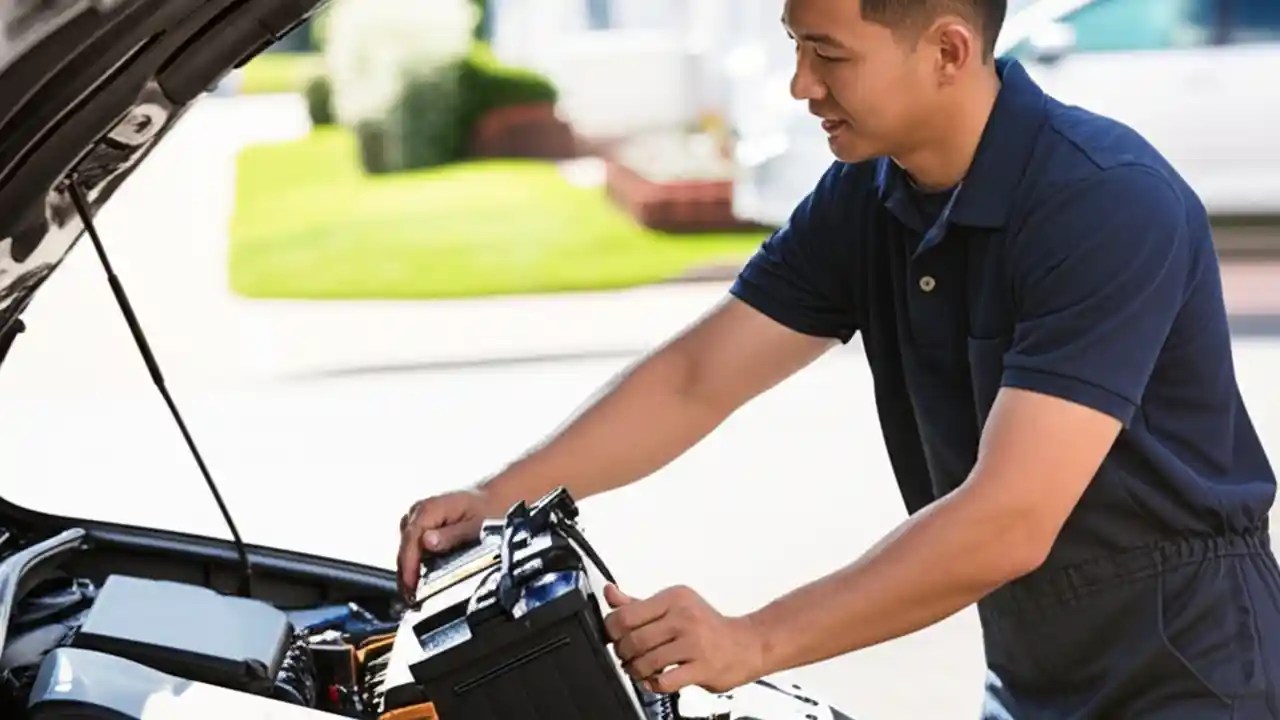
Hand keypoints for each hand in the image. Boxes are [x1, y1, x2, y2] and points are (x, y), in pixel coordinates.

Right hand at [396, 488, 492, 599]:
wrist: (494, 499)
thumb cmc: (488, 510)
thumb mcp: (477, 524)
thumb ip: (453, 535)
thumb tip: (427, 542)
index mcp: (430, 508)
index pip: (411, 539)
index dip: (409, 565)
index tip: (411, 587)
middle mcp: (418, 511)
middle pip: (404, 547)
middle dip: (406, 574)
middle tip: (413, 601)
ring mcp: (417, 519)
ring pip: (405, 550)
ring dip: (408, 572)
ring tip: (415, 596)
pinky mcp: (420, 527)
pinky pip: (411, 548)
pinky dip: (414, 565)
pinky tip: (419, 582)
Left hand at [603, 583, 765, 694]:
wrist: (747, 644)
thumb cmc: (708, 626)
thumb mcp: (674, 606)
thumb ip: (639, 603)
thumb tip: (610, 592)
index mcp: (674, 598)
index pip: (625, 614)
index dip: (612, 631)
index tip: (614, 637)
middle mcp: (683, 617)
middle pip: (633, 640)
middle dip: (624, 653)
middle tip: (627, 656)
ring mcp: (693, 643)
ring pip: (646, 662)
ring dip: (637, 671)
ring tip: (641, 669)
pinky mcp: (702, 667)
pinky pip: (664, 681)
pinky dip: (654, 684)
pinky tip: (657, 679)